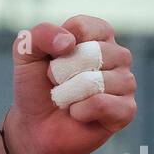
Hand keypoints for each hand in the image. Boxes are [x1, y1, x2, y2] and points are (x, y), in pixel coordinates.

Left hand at [5, 16, 136, 153]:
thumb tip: (69, 42)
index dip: (57, 46)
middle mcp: (118, 55)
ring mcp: (125, 82)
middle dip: (61, 72)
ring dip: (68, 94)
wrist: (36, 126)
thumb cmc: (36, 86)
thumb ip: (40, 34)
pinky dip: (80, 111)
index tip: (51, 58)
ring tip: (67, 99)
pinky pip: (102, 104)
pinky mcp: (127, 109)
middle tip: (57, 83)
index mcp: (98, 34)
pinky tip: (77, 113)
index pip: (81, 27)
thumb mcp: (26, 53)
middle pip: (91, 54)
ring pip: (96, 81)